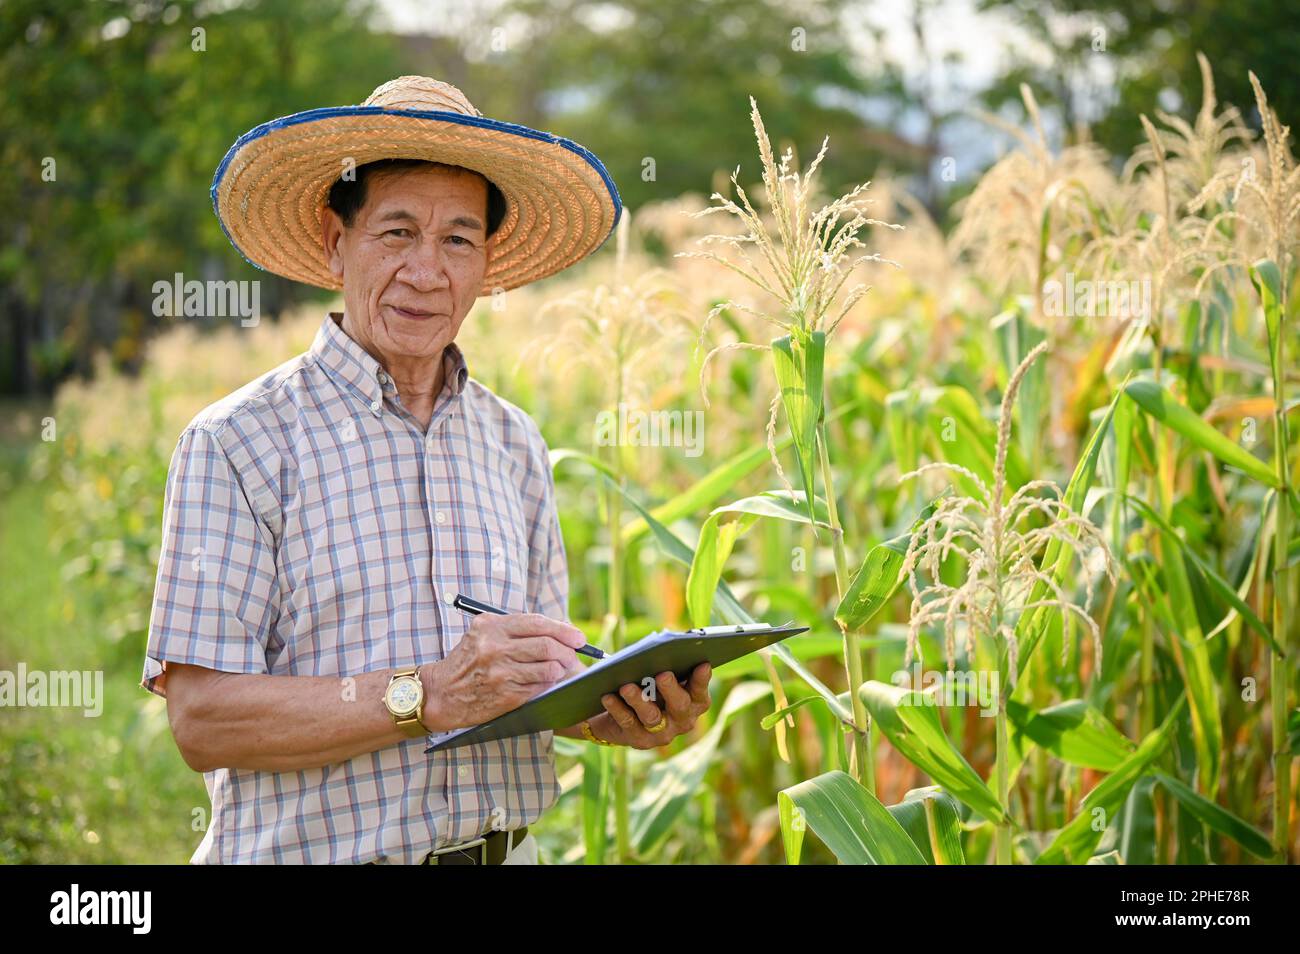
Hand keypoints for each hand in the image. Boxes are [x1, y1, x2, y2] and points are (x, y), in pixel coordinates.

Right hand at [423, 613, 585, 731]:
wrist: (440, 693)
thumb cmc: (468, 660)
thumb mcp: (483, 634)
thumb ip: (514, 629)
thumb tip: (558, 632)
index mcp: (491, 626)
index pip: (537, 623)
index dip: (563, 630)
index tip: (578, 637)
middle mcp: (495, 647)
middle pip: (547, 646)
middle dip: (567, 652)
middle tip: (573, 656)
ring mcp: (500, 673)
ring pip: (547, 669)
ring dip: (560, 670)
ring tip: (561, 669)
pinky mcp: (505, 696)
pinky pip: (539, 688)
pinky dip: (548, 684)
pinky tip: (547, 683)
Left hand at [581, 663, 711, 748]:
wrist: (622, 713)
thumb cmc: (647, 684)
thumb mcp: (657, 673)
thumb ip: (664, 663)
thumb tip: (656, 650)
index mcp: (693, 702)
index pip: (700, 692)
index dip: (702, 680)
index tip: (702, 664)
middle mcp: (682, 721)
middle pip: (680, 706)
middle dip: (671, 689)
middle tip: (663, 674)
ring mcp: (662, 733)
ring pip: (652, 717)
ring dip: (639, 700)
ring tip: (626, 686)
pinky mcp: (640, 741)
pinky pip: (628, 723)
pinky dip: (617, 709)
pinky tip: (608, 696)